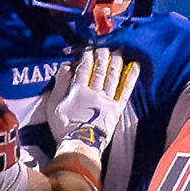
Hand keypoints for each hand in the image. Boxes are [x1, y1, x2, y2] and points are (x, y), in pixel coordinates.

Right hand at [51, 47, 139, 161]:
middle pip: (99, 70)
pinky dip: (131, 78)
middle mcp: (95, 92)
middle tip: (105, 45)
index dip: (87, 56)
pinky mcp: (117, 109)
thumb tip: (66, 66)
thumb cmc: (64, 127)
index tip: (89, 48)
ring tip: (119, 51)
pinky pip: (126, 90)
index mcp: (78, 90)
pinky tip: (135, 67)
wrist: (81, 144)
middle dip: (102, 56)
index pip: (83, 68)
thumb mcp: (53, 105)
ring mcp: (108, 101)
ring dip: (116, 62)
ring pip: (113, 77)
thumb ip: (60, 84)